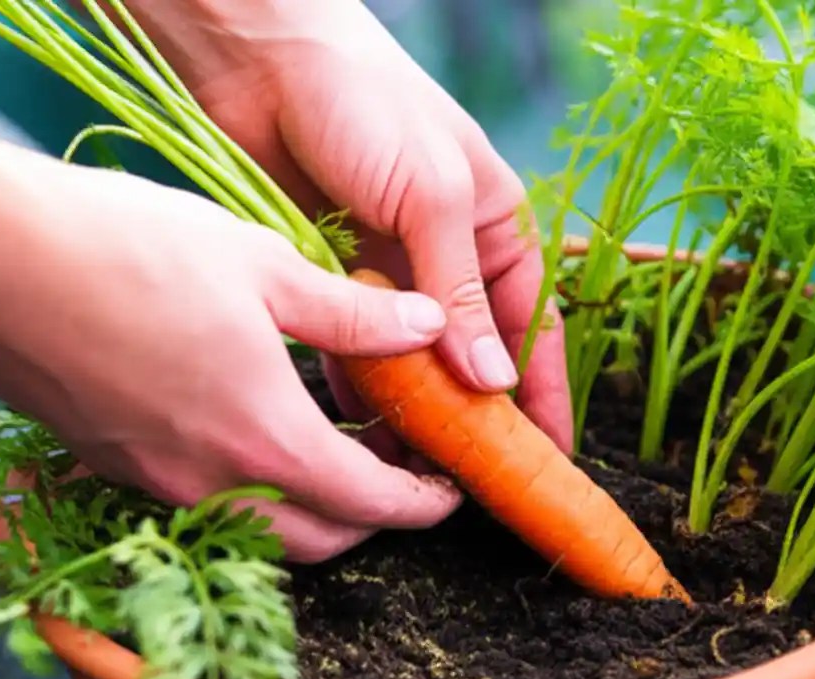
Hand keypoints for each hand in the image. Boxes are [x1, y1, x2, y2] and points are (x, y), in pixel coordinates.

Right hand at [0, 101, 461, 561]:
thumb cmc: (134, 250)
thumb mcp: (266, 267)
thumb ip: (354, 316)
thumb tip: (429, 326)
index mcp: (269, 439)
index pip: (373, 504)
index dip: (423, 504)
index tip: (450, 487)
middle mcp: (214, 483)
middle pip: (322, 539)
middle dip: (374, 520)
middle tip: (401, 472)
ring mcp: (158, 483)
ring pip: (260, 533)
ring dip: (313, 514)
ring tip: (338, 454)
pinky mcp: (115, 465)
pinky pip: (204, 506)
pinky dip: (252, 494)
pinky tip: (255, 433)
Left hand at [126, 0, 573, 461]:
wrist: (264, 60)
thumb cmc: (369, 107)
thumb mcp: (432, 199)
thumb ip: (460, 296)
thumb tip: (493, 383)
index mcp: (495, 229)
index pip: (533, 328)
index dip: (542, 394)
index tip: (550, 457)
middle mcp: (449, 258)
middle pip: (474, 357)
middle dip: (478, 417)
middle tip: (480, 482)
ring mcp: (391, 273)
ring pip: (415, 362)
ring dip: (420, 413)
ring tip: (423, 477)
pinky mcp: (335, 279)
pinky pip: (357, 349)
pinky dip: (366, 389)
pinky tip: (370, 436)